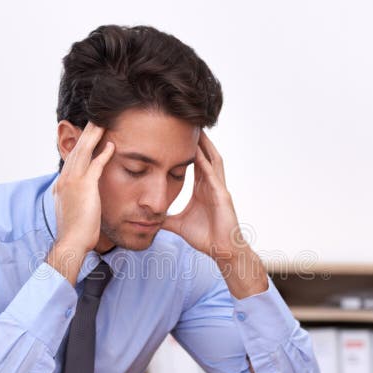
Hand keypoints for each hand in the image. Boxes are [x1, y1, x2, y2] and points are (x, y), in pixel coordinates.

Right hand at [47, 122, 114, 283]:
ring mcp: (73, 182)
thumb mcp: (75, 211)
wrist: (71, 242)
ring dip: (94, 135)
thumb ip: (79, 199)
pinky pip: (95, 165)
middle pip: (77, 149)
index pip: (73, 157)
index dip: (81, 144)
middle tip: (96, 117)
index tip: (89, 134)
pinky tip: (112, 145)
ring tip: (103, 122)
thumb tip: (84, 199)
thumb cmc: (76, 233)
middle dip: (86, 132)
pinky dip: (103, 154)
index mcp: (63, 183)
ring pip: (84, 151)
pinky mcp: (84, 187)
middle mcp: (66, 178)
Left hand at [163, 132, 267, 298]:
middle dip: (198, 139)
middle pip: (205, 155)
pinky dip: (205, 163)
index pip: (195, 162)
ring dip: (205, 144)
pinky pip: (213, 175)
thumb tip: (149, 217)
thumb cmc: (205, 237)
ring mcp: (219, 188)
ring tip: (196, 128)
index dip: (187, 148)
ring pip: (212, 159)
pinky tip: (197, 152)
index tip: (176, 134)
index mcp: (203, 188)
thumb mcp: (178, 224)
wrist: (221, 250)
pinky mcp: (223, 196)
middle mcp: (212, 184)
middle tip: (187, 122)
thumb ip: (165, 218)